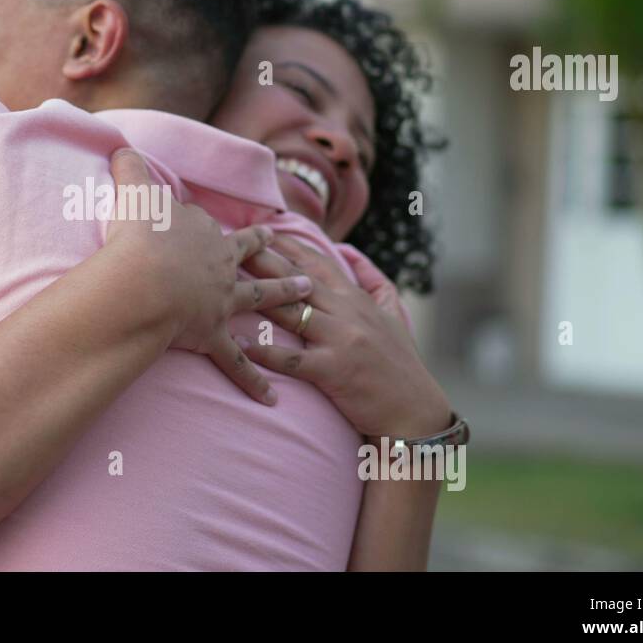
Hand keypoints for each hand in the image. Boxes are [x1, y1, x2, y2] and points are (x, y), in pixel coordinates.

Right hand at [104, 149, 313, 404]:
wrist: (146, 281)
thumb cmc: (140, 237)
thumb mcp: (133, 193)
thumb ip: (130, 168)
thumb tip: (122, 144)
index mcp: (203, 234)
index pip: (212, 227)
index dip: (210, 226)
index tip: (213, 224)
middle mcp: (221, 265)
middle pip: (251, 255)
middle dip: (269, 252)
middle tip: (286, 250)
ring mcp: (224, 301)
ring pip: (261, 298)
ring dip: (284, 298)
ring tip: (305, 296)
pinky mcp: (216, 336)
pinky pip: (239, 362)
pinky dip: (254, 381)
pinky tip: (270, 398)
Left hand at [238, 235, 451, 436]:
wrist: (415, 411)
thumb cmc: (400, 365)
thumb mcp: (394, 315)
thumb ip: (374, 281)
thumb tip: (350, 252)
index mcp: (357, 300)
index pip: (318, 264)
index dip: (289, 246)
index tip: (262, 232)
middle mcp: (348, 313)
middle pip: (298, 282)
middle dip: (265, 262)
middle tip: (234, 248)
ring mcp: (342, 340)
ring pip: (293, 313)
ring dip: (259, 299)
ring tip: (227, 288)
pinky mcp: (335, 370)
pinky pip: (294, 359)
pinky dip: (266, 352)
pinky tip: (241, 346)